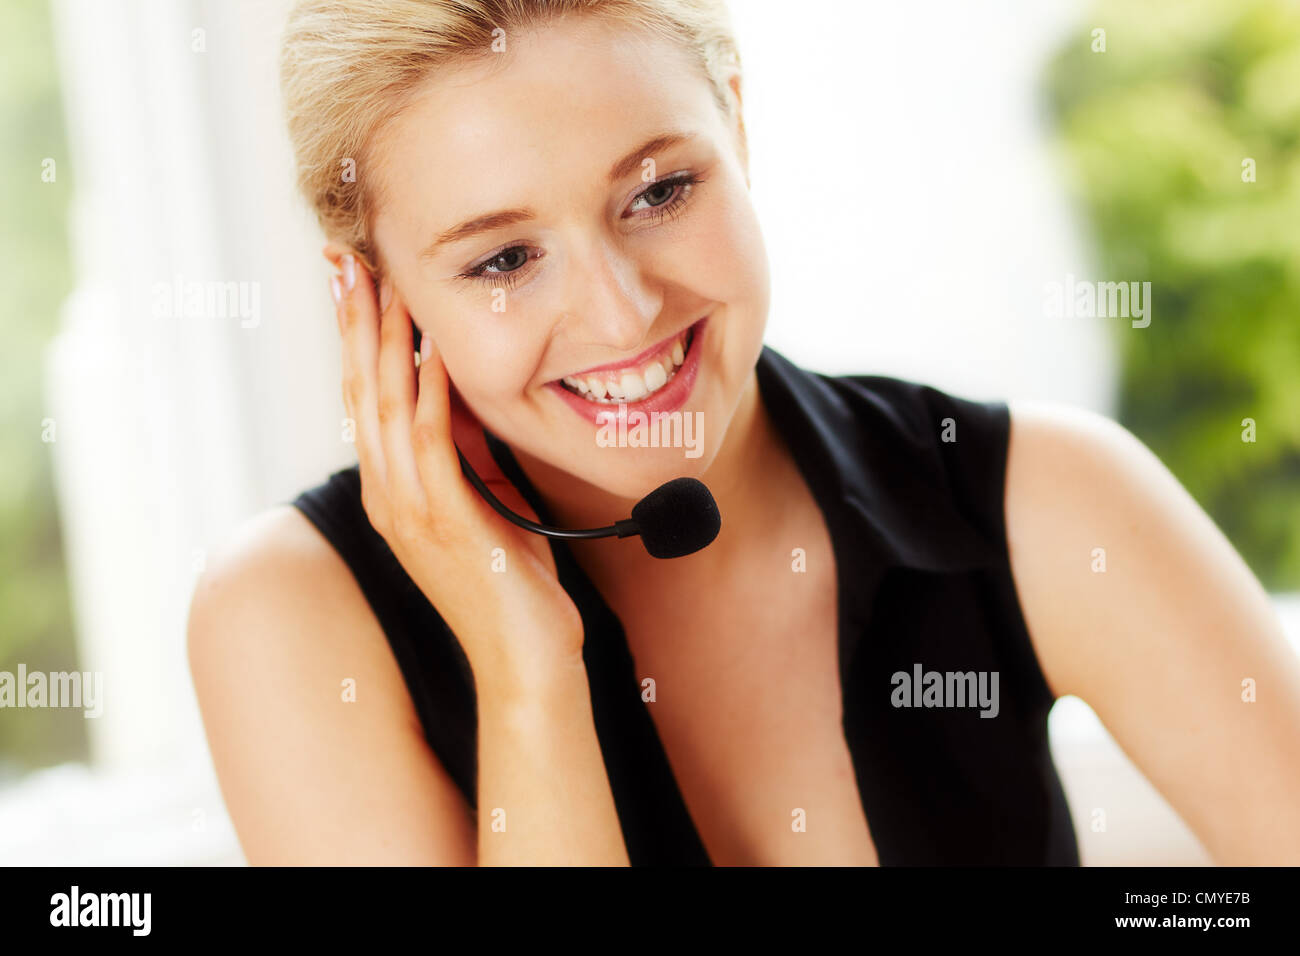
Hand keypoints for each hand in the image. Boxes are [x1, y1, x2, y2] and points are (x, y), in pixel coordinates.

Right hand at [326, 247, 584, 681]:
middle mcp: (388, 497)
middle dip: (354, 323)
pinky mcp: (444, 520)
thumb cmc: (512, 584)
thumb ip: (469, 454)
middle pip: (360, 393)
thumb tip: (465, 394)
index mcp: (392, 494)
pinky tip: (433, 346)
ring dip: (382, 341)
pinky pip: (431, 441)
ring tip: (378, 282)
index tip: (355, 283)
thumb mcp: (486, 503)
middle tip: (345, 259)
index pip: (364, 401)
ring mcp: (409, 511)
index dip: (357, 340)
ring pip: (385, 407)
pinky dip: (429, 390)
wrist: (525, 659)